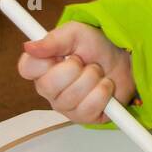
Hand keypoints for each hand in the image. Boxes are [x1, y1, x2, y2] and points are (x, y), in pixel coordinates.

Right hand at [17, 22, 136, 122]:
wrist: (125, 59)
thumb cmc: (98, 47)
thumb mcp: (76, 33)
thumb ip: (54, 40)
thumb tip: (29, 47)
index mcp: (42, 67)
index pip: (26, 69)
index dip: (43, 62)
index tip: (60, 53)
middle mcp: (50, 89)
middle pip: (49, 85)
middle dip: (74, 69)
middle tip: (84, 62)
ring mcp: (66, 106)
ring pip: (71, 97)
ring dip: (92, 79)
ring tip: (97, 73)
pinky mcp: (85, 117)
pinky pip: (89, 108)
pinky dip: (103, 93)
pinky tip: (104, 87)